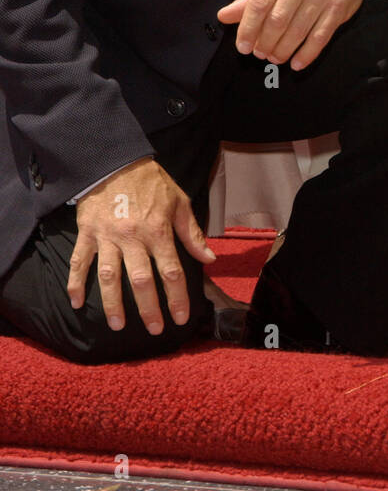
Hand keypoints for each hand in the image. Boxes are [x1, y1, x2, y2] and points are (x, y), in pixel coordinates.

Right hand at [70, 158, 215, 333]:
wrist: (116, 161)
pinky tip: (76, 303)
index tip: (181, 317)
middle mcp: (132, 237)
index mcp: (158, 231)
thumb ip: (192, 234)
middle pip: (141, 280)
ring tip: (116, 325)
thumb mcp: (179, 202)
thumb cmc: (151, 183)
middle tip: (154, 329)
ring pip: (108, 276)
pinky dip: (75, 282)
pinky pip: (79, 261)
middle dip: (148, 308)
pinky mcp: (87, 232)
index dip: (177, 297)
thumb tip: (209, 259)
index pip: (171, 271)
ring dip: (112, 303)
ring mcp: (107, 236)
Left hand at [217, 0, 372, 70]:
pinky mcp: (339, 8)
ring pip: (297, 31)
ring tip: (274, 57)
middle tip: (260, 53)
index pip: (260, 2)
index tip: (243, 45)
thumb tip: (225, 16)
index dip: (247, 28)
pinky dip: (306, 54)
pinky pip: (320, 37)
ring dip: (282, 50)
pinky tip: (297, 62)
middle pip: (277, 20)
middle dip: (265, 42)